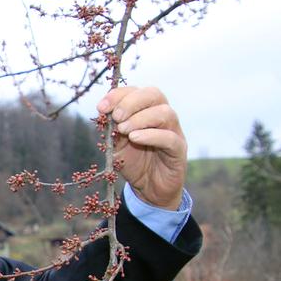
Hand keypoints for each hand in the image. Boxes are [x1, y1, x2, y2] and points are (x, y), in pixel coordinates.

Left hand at [97, 86, 186, 209]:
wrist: (149, 189)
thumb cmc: (134, 162)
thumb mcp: (117, 145)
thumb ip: (112, 129)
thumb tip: (104, 112)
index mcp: (147, 110)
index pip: (136, 91)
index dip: (118, 95)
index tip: (101, 107)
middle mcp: (163, 116)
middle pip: (154, 94)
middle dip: (131, 102)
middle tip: (116, 117)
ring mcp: (174, 131)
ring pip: (165, 113)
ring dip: (140, 119)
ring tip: (123, 130)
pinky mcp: (179, 149)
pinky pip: (169, 138)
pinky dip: (150, 135)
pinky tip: (135, 138)